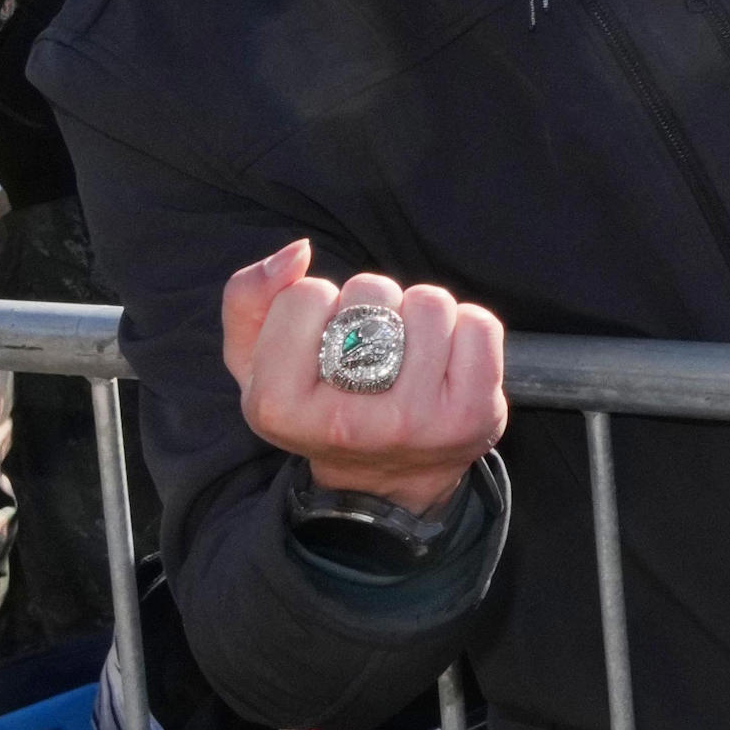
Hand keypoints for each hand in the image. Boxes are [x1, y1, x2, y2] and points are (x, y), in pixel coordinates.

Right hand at [221, 242, 506, 516]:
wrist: (390, 479)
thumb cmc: (319, 404)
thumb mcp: (258, 363)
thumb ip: (250, 298)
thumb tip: (299, 251)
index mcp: (278, 408)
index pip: (308, 294)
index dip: (321, 302)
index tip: (324, 340)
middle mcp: (346, 423)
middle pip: (371, 295)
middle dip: (373, 305)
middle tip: (371, 347)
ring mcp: (414, 422)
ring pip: (429, 303)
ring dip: (421, 314)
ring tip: (408, 352)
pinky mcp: (471, 415)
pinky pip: (479, 324)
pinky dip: (465, 327)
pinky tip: (446, 361)